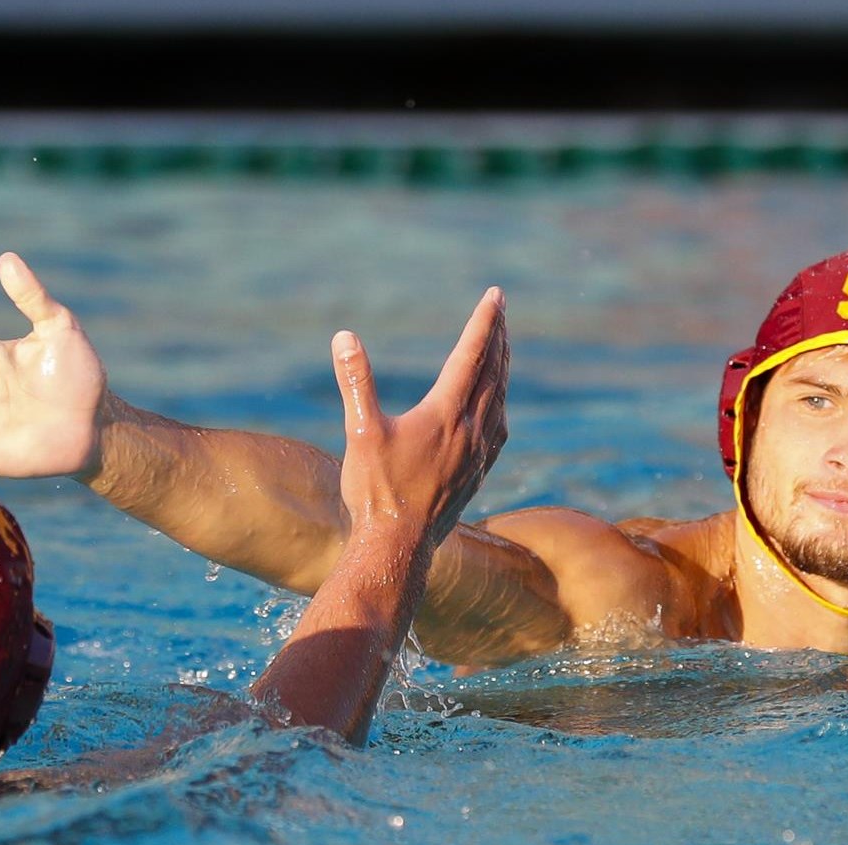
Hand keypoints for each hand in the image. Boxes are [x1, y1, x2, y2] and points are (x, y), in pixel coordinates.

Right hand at [331, 287, 508, 549]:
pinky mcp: (477, 474)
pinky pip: (499, 429)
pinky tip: (498, 409)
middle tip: (500, 309)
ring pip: (500, 399)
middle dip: (498, 336)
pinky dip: (501, 405)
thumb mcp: (360, 431)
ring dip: (502, 369)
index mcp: (445, 412)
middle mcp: (471, 429)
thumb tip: (345, 337)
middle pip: (493, 372)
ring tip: (502, 350)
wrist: (397, 546)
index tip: (496, 295)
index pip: (472, 354)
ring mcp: (478, 454)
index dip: (485, 321)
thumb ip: (356, 381)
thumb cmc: (376, 490)